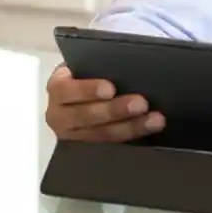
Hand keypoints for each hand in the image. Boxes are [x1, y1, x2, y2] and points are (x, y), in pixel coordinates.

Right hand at [45, 64, 165, 141]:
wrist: (81, 90)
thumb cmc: (87, 72)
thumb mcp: (85, 66)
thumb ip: (97, 67)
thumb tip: (126, 65)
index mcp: (57, 88)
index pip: (67, 90)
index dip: (88, 90)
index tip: (110, 88)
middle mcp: (59, 114)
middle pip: (86, 116)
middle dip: (115, 110)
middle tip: (141, 103)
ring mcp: (72, 135)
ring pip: (101, 134)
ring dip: (131, 126)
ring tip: (154, 119)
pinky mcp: (87, 147)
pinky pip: (111, 144)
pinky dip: (132, 135)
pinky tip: (149, 127)